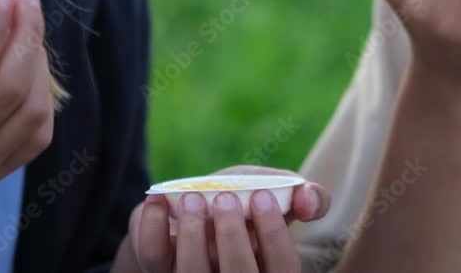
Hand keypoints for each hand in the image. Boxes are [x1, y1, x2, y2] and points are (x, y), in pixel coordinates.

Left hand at [118, 167, 330, 272]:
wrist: (195, 207)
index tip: (262, 197)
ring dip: (191, 233)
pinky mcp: (157, 267)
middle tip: (225, 197)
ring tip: (192, 197)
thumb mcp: (275, 194)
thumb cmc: (243, 203)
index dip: (274, 233)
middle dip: (231, 234)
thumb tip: (308, 197)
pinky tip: (159, 199)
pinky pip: (152, 256)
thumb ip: (303, 195)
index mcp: (267, 269)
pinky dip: (152, 225)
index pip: (283, 269)